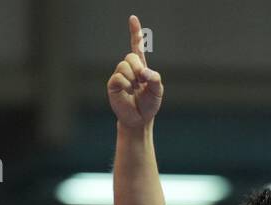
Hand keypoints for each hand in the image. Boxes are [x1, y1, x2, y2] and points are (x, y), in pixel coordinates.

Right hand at [107, 14, 162, 128]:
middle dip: (138, 67)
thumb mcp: (158, 90)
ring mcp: (119, 75)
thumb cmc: (149, 104)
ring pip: (123, 65)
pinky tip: (129, 92)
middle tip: (142, 80)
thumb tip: (143, 73)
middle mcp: (128, 69)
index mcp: (140, 67)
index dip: (135, 32)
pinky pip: (118, 77)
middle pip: (130, 56)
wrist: (139, 120)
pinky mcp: (112, 85)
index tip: (132, 18)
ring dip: (132, 78)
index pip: (137, 46)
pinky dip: (126, 84)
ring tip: (135, 89)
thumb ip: (155, 78)